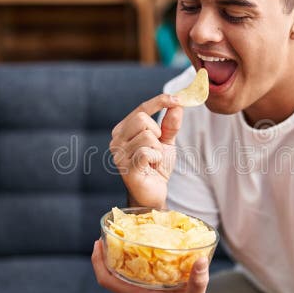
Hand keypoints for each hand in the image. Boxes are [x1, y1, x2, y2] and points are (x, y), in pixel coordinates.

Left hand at [91, 239, 213, 292]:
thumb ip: (198, 280)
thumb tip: (200, 259)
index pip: (107, 281)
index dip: (98, 262)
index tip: (98, 243)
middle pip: (109, 276)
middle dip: (105, 255)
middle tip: (110, 234)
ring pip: (118, 278)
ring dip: (115, 260)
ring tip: (121, 240)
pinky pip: (128, 280)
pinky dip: (127, 266)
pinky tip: (138, 254)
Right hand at [109, 93, 183, 208]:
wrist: (154, 193)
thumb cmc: (156, 167)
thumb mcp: (166, 141)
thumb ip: (170, 124)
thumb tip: (177, 104)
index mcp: (123, 130)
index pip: (141, 109)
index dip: (159, 101)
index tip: (177, 99)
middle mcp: (116, 140)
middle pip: (142, 119)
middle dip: (157, 132)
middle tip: (157, 148)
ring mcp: (119, 155)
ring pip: (147, 136)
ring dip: (158, 149)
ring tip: (154, 160)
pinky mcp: (127, 168)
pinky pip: (147, 152)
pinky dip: (156, 157)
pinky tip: (152, 166)